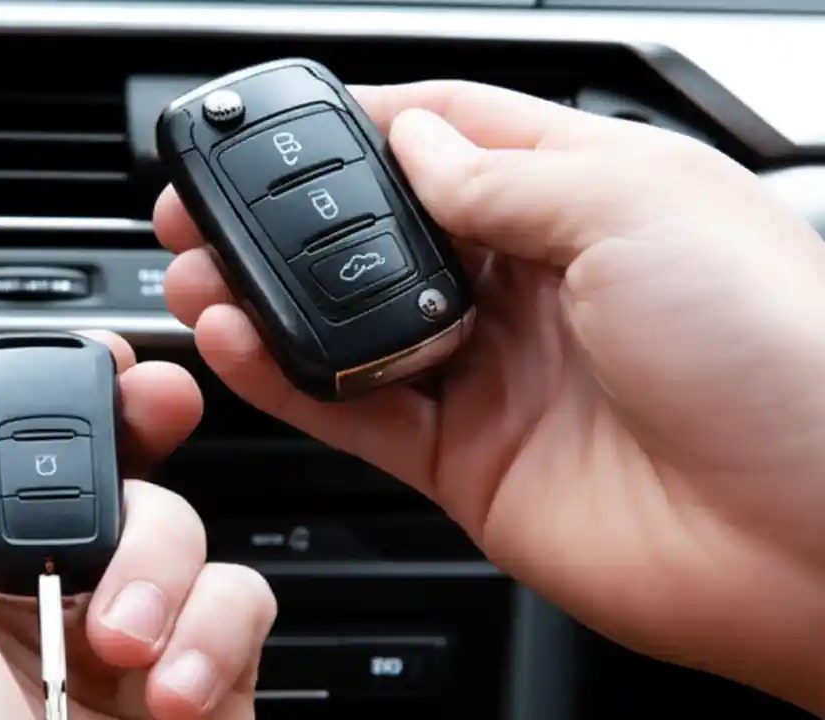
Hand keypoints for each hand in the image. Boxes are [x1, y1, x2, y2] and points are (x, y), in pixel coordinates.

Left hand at [0, 333, 276, 719]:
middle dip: (138, 431)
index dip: (41, 392)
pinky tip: (169, 688)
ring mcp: (104, 654)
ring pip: (176, 532)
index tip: (88, 360)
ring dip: (163, 566)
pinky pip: (238, 609)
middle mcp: (12, 607)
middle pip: (98, 470)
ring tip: (117, 641)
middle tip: (162, 408)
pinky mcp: (187, 698)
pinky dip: (218, 631)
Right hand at [155, 81, 824, 713]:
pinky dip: (291, 382)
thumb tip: (408, 139)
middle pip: (384, 233)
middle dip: (291, 218)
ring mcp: (498, 376)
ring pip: (353, 326)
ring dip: (270, 301)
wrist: (821, 541)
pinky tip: (240, 348)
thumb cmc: (780, 354)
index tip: (281, 119)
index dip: (366, 121)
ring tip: (196, 276)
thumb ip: (501, 175)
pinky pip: (357, 412)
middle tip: (210, 206)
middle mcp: (536, 284)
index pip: (452, 135)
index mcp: (588, 197)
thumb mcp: (634, 208)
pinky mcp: (470, 462)